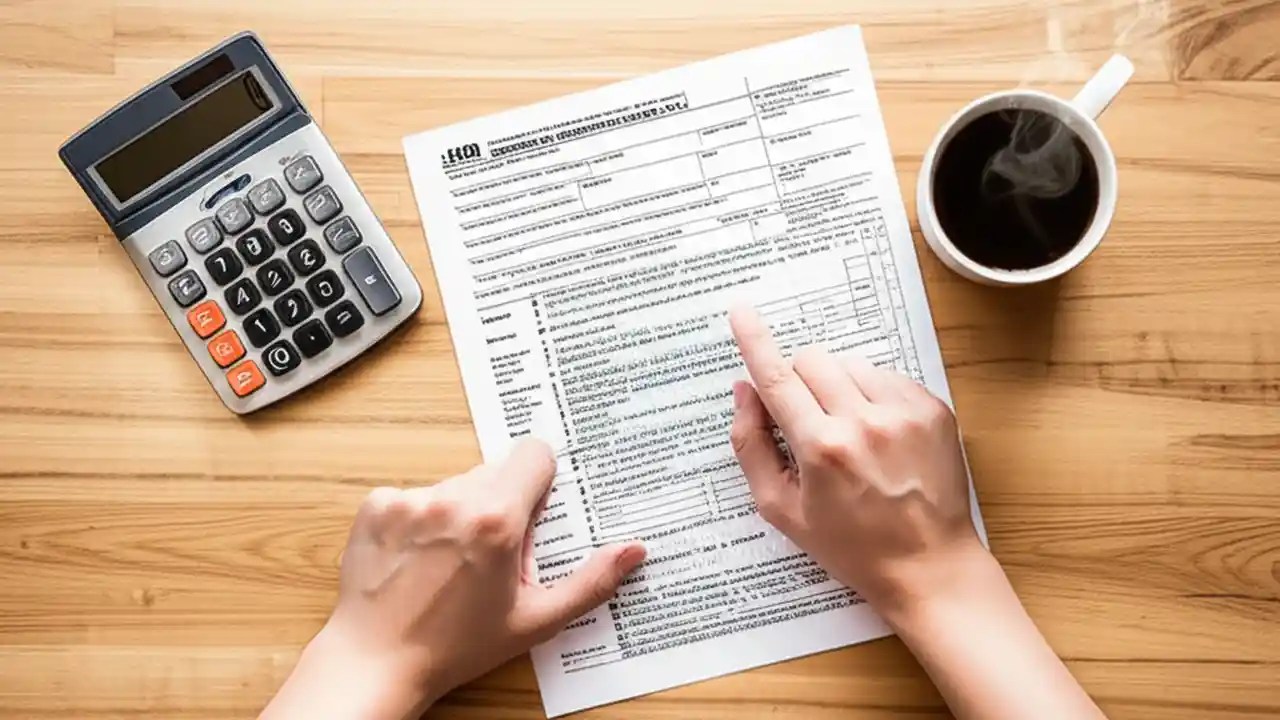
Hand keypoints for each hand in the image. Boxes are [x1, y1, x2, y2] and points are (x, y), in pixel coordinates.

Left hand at [260, 439, 645, 719]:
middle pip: (495, 471)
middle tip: (493, 554)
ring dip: (461, 512)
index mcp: (496, 520)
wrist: (375, 663)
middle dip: (502, 503)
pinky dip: (420, 520)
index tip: (534, 512)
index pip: (535, 454)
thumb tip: (634, 551)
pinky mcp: (377, 505)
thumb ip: (590, 582)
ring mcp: (409, 499)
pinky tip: (417, 561)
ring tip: (451, 564)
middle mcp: (452, 499)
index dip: (541, 481)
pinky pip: (414, 496)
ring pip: (454, 484)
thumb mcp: (534, 621)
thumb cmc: (455, 647)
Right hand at [727, 305, 983, 619]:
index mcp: (822, 448)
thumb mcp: (781, 510)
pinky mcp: (933, 409)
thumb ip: (752, 447)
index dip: (755, 341)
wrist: (928, 565)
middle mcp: (865, 422)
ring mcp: (904, 412)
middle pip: (812, 360)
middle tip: (805, 421)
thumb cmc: (851, 546)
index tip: (742, 312)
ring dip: (837, 387)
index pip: (777, 377)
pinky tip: (878, 436)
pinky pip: (887, 377)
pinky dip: (872, 395)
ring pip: (850, 365)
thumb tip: (744, 392)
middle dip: (798, 381)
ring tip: (848, 434)